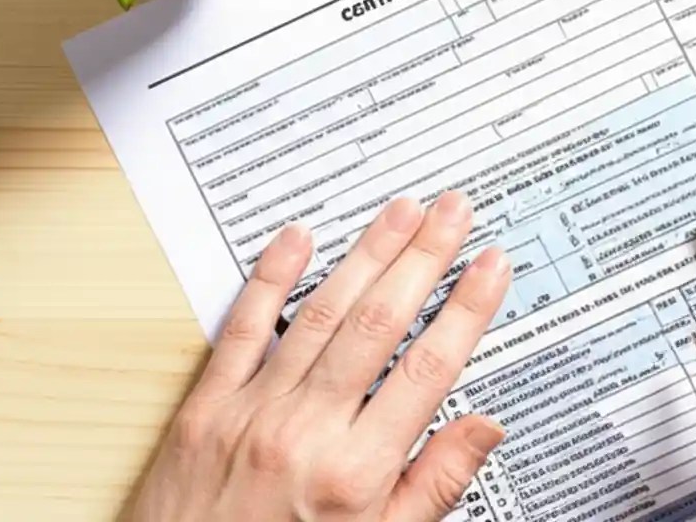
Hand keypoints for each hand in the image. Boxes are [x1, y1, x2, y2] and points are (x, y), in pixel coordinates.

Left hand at [130, 192, 511, 521]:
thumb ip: (434, 485)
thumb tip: (484, 427)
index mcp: (356, 472)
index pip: (429, 370)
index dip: (466, 310)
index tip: (490, 267)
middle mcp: (306, 431)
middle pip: (380, 324)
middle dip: (424, 258)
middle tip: (453, 211)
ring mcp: (252, 412)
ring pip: (322, 313)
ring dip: (367, 254)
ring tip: (401, 210)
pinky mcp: (206, 407)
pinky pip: (243, 328)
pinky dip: (271, 277)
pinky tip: (298, 238)